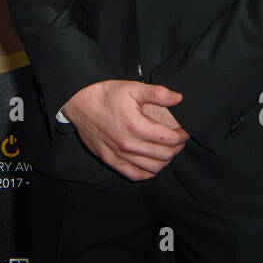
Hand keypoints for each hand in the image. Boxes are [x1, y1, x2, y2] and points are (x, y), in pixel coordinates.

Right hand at [61, 80, 187, 180]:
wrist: (78, 103)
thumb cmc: (105, 94)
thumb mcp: (132, 88)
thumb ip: (157, 93)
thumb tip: (179, 98)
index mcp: (135, 126)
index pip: (169, 139)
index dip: (182, 136)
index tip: (184, 131)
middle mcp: (127, 144)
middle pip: (164, 155)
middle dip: (176, 148)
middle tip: (178, 140)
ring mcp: (118, 155)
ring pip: (152, 168)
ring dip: (165, 161)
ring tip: (167, 150)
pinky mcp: (110, 160)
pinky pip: (135, 175)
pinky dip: (148, 172)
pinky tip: (152, 162)